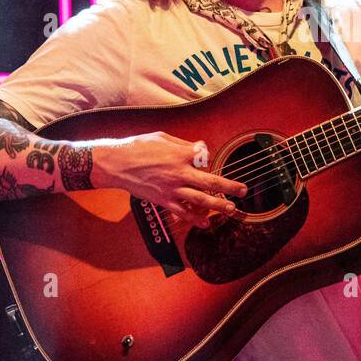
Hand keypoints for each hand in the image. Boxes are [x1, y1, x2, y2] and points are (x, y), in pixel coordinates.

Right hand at [93, 132, 248, 227]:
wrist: (117, 164)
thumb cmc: (138, 147)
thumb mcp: (162, 137)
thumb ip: (183, 144)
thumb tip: (198, 149)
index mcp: (181, 154)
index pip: (205, 156)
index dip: (207, 157)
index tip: (205, 157)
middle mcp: (180, 172)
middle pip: (210, 181)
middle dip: (229, 186)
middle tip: (243, 190)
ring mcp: (172, 188)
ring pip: (200, 200)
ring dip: (218, 205)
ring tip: (232, 209)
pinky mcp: (164, 200)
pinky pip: (182, 212)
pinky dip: (194, 219)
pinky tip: (205, 223)